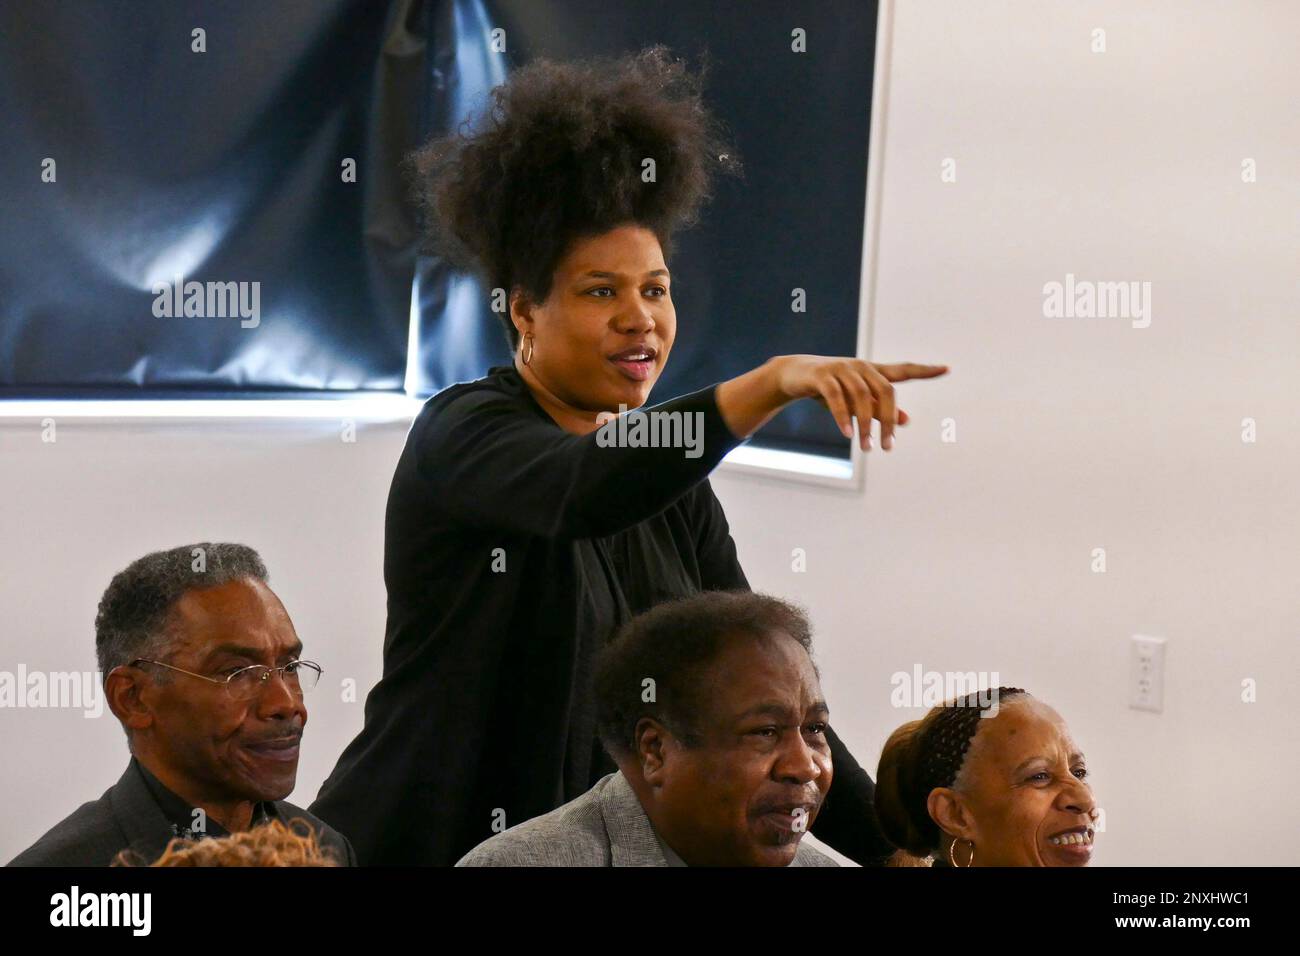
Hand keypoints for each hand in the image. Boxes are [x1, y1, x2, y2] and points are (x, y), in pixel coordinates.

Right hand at [770, 355, 948, 450]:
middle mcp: (861, 367)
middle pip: (885, 391)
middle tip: (887, 447)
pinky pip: (836, 397)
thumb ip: (879, 409)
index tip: (947, 369)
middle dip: (888, 421)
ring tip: (866, 447)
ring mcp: (841, 369)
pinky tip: (848, 434)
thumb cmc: (830, 388)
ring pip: (861, 397)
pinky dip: (843, 417)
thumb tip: (906, 421)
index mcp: (872, 371)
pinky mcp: (822, 376)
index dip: (925, 370)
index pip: (903, 370)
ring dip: (865, 425)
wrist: (793, 375)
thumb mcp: (856, 401)